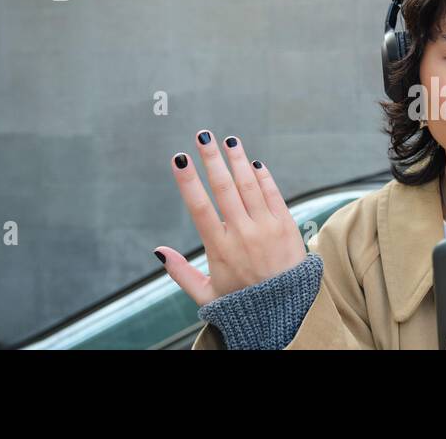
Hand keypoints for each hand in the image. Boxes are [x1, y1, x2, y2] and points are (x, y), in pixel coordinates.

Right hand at [154, 130, 306, 305]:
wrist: (287, 310)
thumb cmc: (242, 302)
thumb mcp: (206, 294)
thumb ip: (181, 273)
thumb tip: (158, 251)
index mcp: (219, 249)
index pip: (199, 208)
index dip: (187, 181)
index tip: (179, 159)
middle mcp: (243, 235)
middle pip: (224, 189)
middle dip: (212, 159)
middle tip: (203, 136)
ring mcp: (267, 228)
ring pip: (249, 186)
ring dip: (238, 160)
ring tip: (229, 141)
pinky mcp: (286, 226)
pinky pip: (273, 195)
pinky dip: (263, 177)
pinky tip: (253, 163)